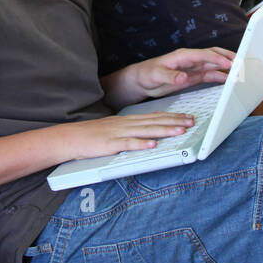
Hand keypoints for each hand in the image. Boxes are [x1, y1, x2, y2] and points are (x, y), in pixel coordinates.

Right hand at [61, 112, 198, 160]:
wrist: (71, 137)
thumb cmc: (92, 135)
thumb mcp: (115, 129)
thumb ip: (131, 131)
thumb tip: (148, 136)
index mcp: (128, 120)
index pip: (154, 116)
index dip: (172, 116)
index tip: (186, 117)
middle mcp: (126, 124)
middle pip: (154, 122)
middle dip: (175, 122)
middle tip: (191, 122)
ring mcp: (119, 133)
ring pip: (145, 131)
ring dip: (164, 131)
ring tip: (179, 131)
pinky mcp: (110, 144)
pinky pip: (127, 144)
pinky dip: (140, 145)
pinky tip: (152, 146)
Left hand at [132, 47, 234, 99]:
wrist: (141, 81)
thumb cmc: (146, 74)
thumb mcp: (156, 75)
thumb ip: (170, 76)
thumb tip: (183, 77)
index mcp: (183, 56)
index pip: (204, 55)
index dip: (218, 59)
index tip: (230, 64)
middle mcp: (190, 60)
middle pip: (213, 56)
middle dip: (228, 58)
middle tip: (241, 64)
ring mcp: (193, 68)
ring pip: (214, 65)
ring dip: (226, 68)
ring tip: (239, 73)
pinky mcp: (193, 77)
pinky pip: (210, 75)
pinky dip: (220, 77)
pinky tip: (228, 80)